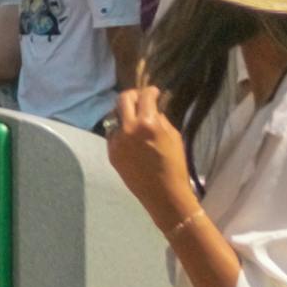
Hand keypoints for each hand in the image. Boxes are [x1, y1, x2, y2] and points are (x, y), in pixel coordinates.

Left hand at [103, 84, 192, 226]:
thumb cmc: (175, 165)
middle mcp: (128, 129)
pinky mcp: (111, 153)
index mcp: (147, 123)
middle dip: (133, 96)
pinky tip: (130, 138)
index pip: (144, 95)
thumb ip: (160, 119)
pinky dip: (120, 131)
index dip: (151, 91)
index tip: (154, 93)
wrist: (164, 195)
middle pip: (123, 99)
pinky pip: (113, 134)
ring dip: (124, 114)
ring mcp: (117, 141)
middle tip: (141, 100)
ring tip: (133, 120)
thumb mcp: (174, 137)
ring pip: (114, 116)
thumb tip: (153, 108)